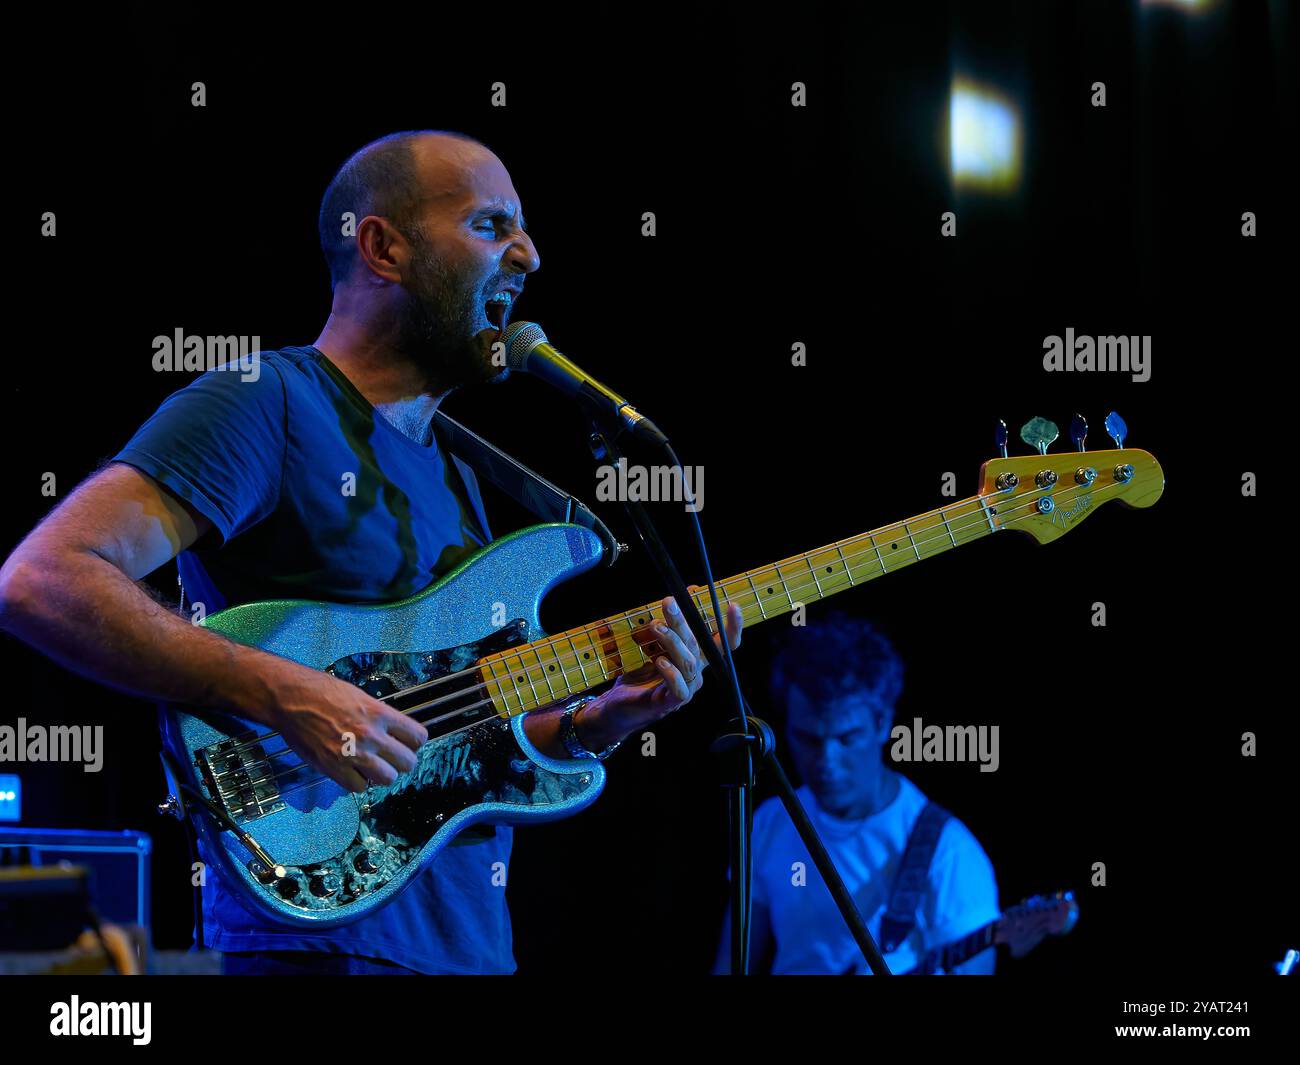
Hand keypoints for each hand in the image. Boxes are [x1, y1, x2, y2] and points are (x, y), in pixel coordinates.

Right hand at [252, 658, 428, 793]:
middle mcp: (371, 735)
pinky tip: (352, 770)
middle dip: (402, 761)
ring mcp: (353, 754)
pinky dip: (358, 781)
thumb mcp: (359, 696)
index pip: (418, 736)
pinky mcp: (334, 768)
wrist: (290, 698)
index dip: (414, 742)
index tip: (408, 743)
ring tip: (373, 766)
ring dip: (382, 774)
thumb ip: (378, 716)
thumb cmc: (321, 691)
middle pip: (408, 762)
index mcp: (380, 713)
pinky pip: (359, 787)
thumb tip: (391, 731)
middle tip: (392, 758)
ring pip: (388, 778)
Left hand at [586, 589, 742, 740]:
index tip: (733, 606)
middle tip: (669, 603)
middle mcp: (695, 673)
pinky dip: (672, 674)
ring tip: (656, 627)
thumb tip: (682, 595)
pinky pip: (679, 689)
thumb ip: (669, 625)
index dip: (733, 627)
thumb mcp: (654, 645)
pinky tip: (661, 661)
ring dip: (672, 642)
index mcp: (696, 658)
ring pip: (688, 663)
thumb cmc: (640, 674)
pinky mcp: (670, 702)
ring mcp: (685, 689)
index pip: (723, 643)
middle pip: (698, 645)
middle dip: (683, 622)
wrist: (621, 706)